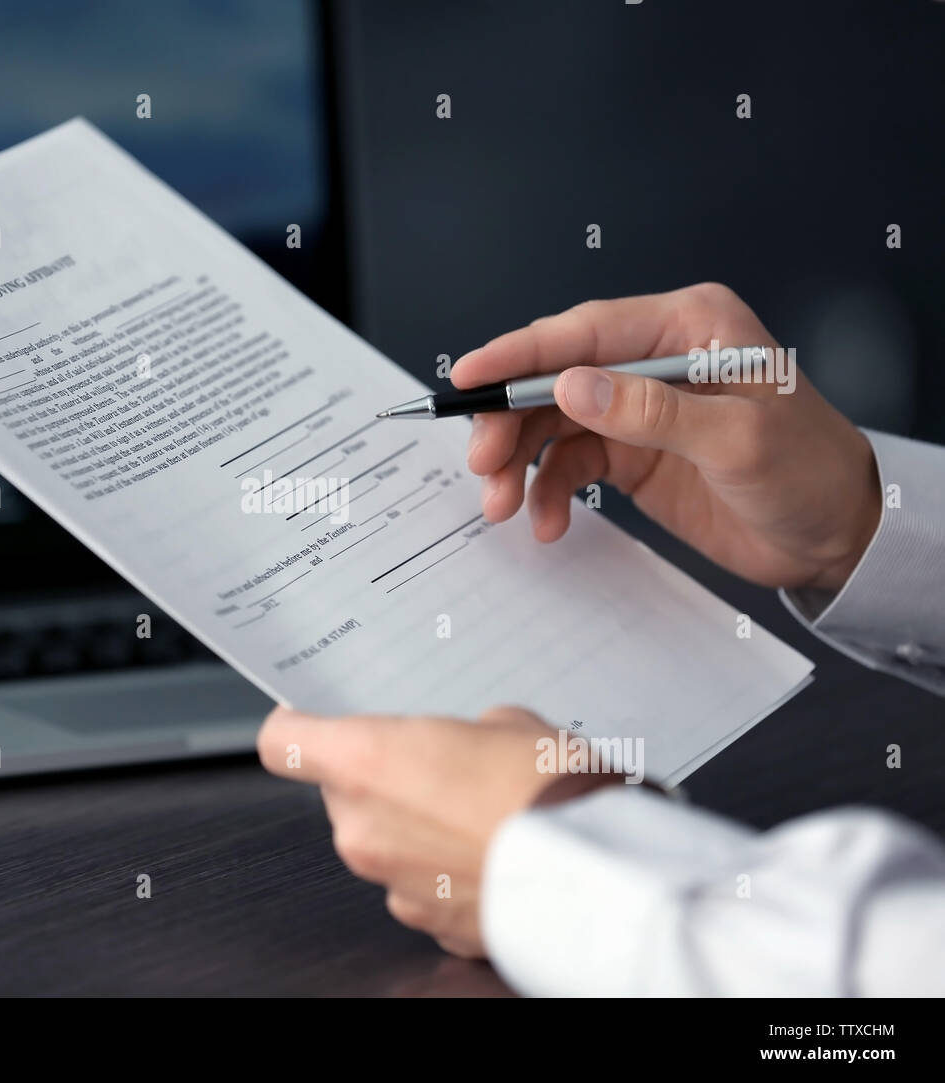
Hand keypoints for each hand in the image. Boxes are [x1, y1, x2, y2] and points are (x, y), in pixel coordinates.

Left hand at [257, 704, 609, 957]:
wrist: (600, 872)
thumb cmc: (551, 788)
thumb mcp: (505, 721)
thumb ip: (457, 732)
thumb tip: (466, 744)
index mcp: (364, 762)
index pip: (280, 743)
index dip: (296, 728)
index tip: (311, 721)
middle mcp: (361, 828)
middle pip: (340, 794)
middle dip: (380, 780)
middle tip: (439, 767)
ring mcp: (389, 884)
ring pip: (380, 842)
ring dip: (413, 828)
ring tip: (477, 815)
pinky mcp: (427, 926)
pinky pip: (417, 887)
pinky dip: (442, 873)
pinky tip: (488, 856)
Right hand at [454, 283, 881, 591]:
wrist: (834, 536)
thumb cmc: (808, 472)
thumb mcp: (737, 439)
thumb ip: (651, 411)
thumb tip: (570, 388)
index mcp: (687, 327)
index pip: (585, 331)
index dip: (519, 353)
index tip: (469, 376)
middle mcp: (653, 360)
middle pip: (554, 378)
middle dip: (510, 422)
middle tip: (482, 464)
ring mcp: (637, 408)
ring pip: (551, 424)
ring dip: (519, 465)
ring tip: (501, 506)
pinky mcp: (631, 453)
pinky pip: (570, 465)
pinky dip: (549, 493)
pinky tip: (547, 522)